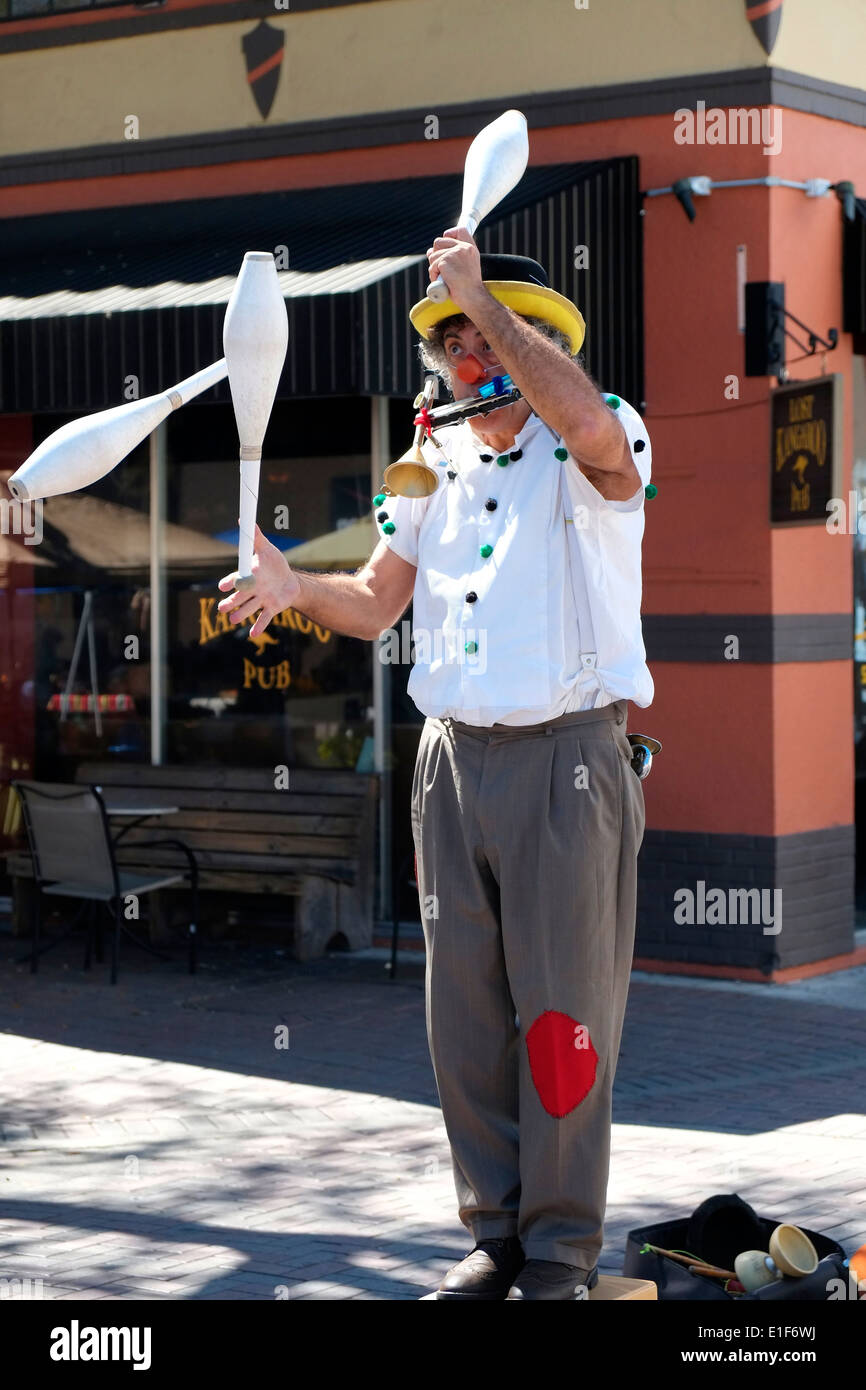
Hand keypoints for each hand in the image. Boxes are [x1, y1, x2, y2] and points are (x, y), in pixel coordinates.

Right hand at [217, 523, 299, 638]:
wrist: (290, 581)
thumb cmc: (275, 565)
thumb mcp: (267, 550)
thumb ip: (255, 538)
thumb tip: (245, 519)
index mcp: (248, 576)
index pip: (236, 579)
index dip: (229, 582)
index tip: (223, 585)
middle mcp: (251, 590)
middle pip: (239, 597)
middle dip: (231, 602)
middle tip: (222, 608)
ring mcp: (260, 601)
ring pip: (249, 608)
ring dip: (241, 614)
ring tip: (233, 619)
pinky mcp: (271, 609)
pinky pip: (264, 618)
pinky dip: (259, 626)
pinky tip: (253, 634)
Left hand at [427, 227, 484, 307]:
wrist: (473, 297)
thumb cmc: (468, 288)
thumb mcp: (466, 268)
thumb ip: (454, 257)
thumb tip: (430, 251)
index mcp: (470, 248)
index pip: (459, 231)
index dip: (449, 235)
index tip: (445, 245)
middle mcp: (463, 248)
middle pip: (439, 242)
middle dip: (436, 254)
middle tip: (441, 268)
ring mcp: (454, 253)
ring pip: (433, 255)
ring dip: (434, 268)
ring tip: (443, 278)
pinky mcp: (445, 260)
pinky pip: (432, 266)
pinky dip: (433, 275)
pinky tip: (442, 282)